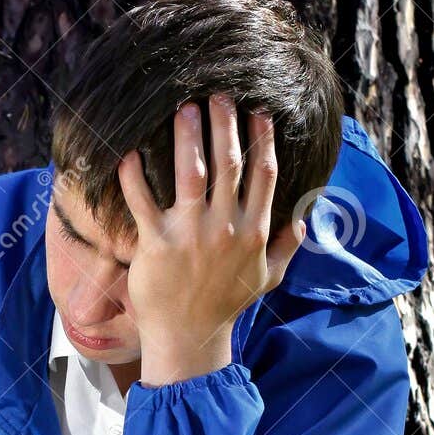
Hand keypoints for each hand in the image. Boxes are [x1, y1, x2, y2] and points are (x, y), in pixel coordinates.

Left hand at [117, 97, 307, 385]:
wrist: (189, 340)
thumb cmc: (226, 308)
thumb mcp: (267, 279)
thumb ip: (288, 247)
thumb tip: (305, 219)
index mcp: (253, 231)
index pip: (263, 173)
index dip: (262, 139)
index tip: (258, 111)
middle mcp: (225, 228)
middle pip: (229, 163)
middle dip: (225, 123)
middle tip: (218, 93)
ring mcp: (190, 235)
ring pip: (192, 172)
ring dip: (187, 135)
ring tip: (183, 107)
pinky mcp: (156, 246)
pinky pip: (143, 202)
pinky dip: (134, 176)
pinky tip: (129, 152)